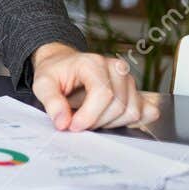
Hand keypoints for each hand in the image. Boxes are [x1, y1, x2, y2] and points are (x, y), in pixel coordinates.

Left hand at [31, 43, 159, 130]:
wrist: (64, 64)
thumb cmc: (55, 73)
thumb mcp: (42, 84)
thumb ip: (51, 102)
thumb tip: (63, 123)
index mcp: (94, 63)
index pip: (104, 94)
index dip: (89, 116)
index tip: (74, 126)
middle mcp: (117, 69)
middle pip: (119, 106)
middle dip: (97, 122)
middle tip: (78, 122)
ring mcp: (130, 80)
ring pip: (132, 112)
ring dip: (110, 123)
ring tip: (91, 117)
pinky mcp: (137, 91)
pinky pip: (146, 113)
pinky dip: (129, 121)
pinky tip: (110, 119)